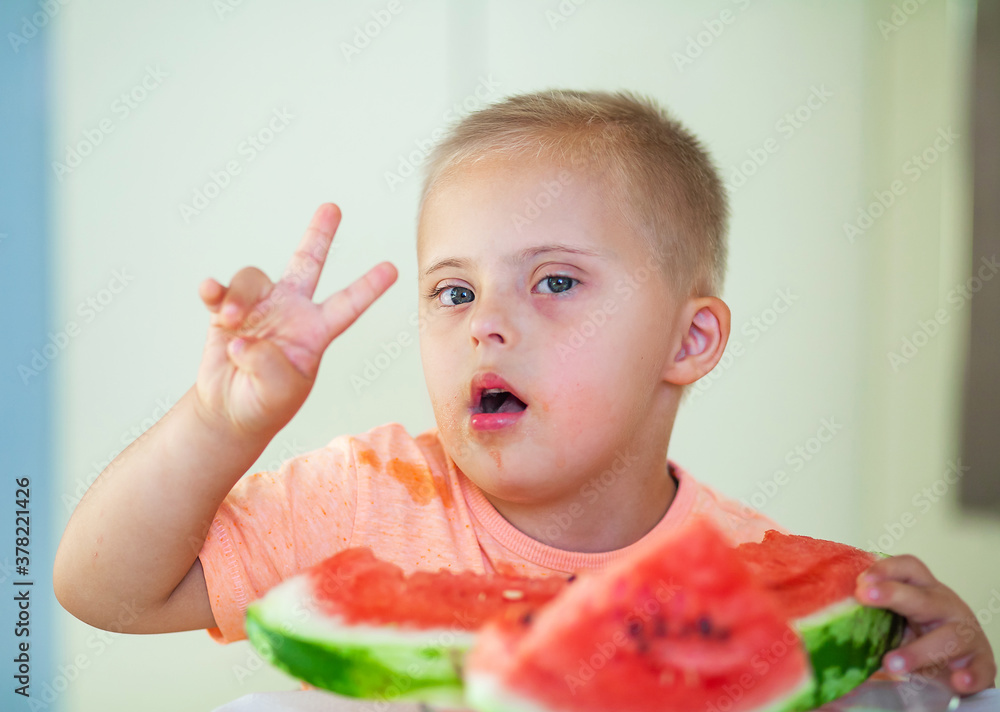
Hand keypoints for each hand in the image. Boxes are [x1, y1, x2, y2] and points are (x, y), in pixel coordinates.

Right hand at [195, 203, 396, 436]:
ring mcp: (259, 307)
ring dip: (241, 298)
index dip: (368, 288)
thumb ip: (269, 368)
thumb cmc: (264, 402)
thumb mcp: (278, 394)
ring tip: (234, 325)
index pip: (347, 306)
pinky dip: (215, 291)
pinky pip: (221, 290)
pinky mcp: (226, 311)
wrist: (229, 410)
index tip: (393, 269)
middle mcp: (291, 312)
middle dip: (319, 235)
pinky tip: (209, 293)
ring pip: (253, 279)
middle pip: (307, 264)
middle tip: (333, 207)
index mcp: (315, 332)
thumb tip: (245, 340)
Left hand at [856, 554, 996, 694]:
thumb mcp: (900, 622)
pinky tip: (957, 681)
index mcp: (923, 592)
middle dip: (893, 594)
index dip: (886, 569)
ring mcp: (966, 633)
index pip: (909, 568)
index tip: (860, 580)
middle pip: (922, 597)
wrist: (963, 664)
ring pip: (949, 636)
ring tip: (892, 664)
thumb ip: (874, 620)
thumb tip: (830, 623)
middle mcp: (946, 607)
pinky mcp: (980, 661)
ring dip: (919, 650)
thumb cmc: (924, 637)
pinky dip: (969, 674)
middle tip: (864, 596)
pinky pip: (978, 666)